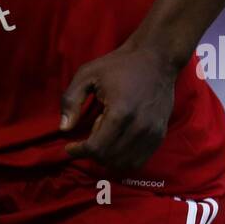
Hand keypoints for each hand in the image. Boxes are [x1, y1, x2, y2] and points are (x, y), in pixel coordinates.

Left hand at [59, 42, 179, 171]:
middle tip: (90, 132)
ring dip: (108, 158)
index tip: (70, 147)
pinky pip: (139, 161)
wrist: (156, 59)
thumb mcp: (87, 74)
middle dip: (92, 152)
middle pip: (109, 159)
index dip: (78, 151)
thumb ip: (70, 100)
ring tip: (104, 135)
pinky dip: (123, 159)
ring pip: (124, 164)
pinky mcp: (159, 135)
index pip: (96, 148)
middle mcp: (139, 127)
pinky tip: (116, 142)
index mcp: (120, 112)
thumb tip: (64, 129)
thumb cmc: (119, 65)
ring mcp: (152, 133)